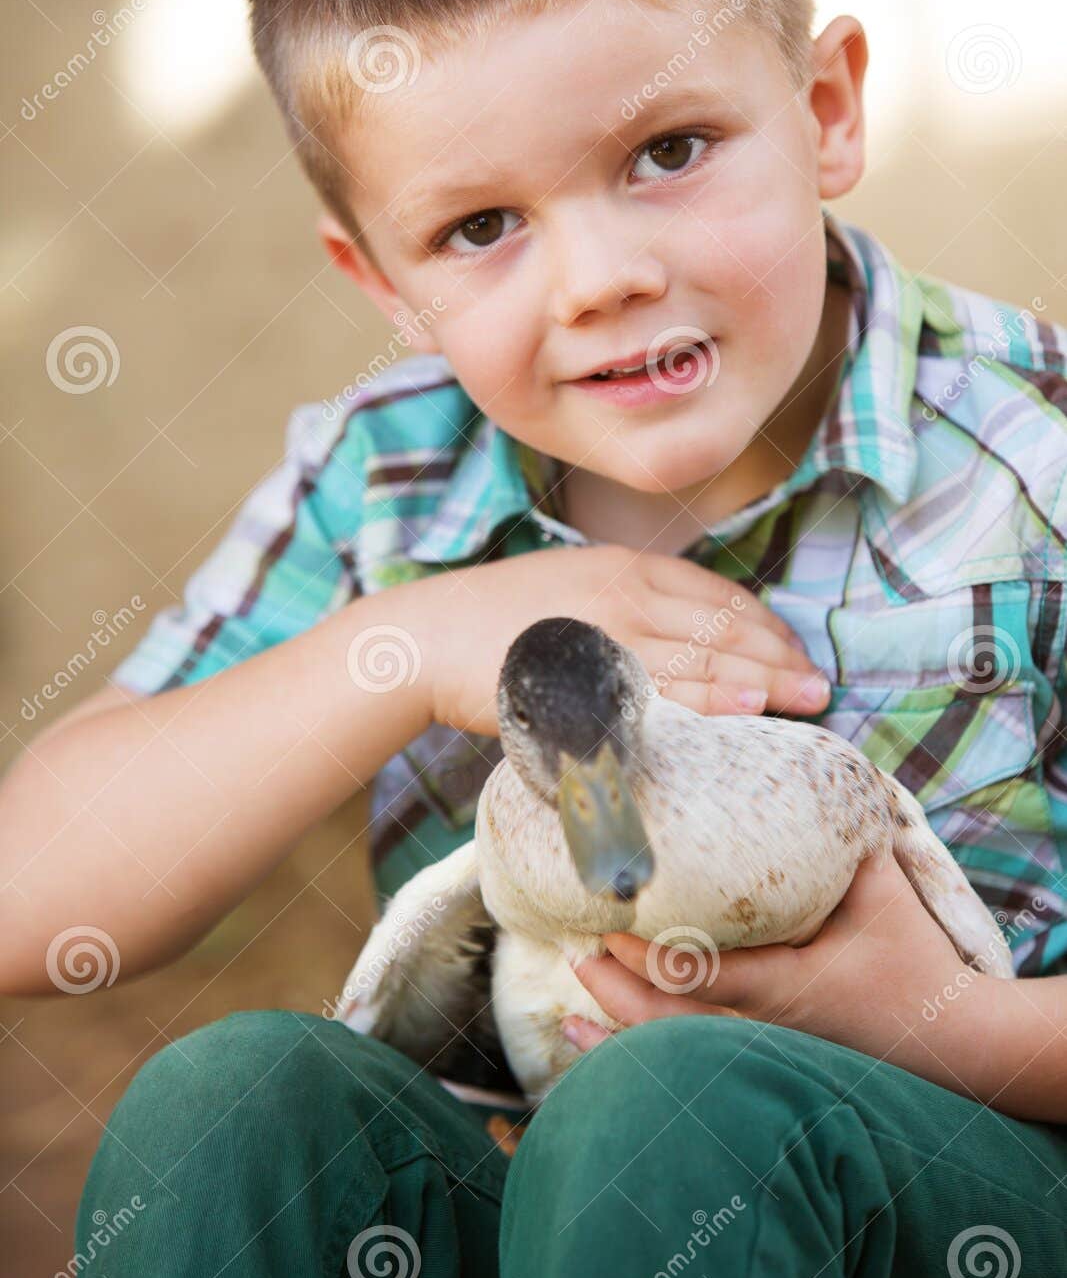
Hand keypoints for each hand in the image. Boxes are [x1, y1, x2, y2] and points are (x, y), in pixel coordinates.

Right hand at [422, 543, 828, 736]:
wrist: (426, 639)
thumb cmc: (497, 622)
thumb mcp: (573, 590)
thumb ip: (627, 606)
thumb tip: (683, 644)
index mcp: (626, 566)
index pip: (718, 594)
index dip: (766, 626)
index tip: (796, 655)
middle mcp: (625, 592)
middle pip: (722, 626)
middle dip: (779, 657)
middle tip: (820, 687)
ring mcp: (607, 632)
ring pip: (703, 658)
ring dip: (760, 681)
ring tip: (802, 701)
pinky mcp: (586, 674)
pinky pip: (661, 692)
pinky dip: (708, 702)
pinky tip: (742, 711)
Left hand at [565, 854, 1011, 1103]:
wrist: (955, 1043)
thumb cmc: (916, 963)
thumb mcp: (884, 893)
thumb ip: (847, 838)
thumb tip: (817, 771)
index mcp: (788, 984)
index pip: (704, 974)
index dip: (651, 954)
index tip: (610, 924)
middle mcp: (764, 1026)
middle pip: (671, 1021)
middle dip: (618, 986)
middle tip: (578, 947)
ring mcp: (761, 1051)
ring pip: (673, 1049)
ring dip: (617, 1022)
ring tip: (574, 991)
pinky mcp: (763, 1061)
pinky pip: (687, 1063)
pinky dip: (635, 1053)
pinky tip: (586, 1043)